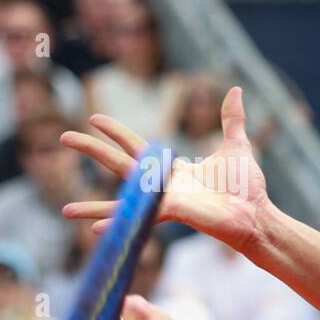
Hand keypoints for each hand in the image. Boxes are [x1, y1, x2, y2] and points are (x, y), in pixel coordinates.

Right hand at [61, 85, 269, 253]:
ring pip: (120, 200)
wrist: (257, 214)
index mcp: (172, 170)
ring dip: (92, 206)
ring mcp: (164, 202)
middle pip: (118, 164)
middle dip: (91, 150)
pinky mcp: (172, 213)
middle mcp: (162, 186)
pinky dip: (118, 224)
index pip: (135, 146)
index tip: (94, 118)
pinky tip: (95, 229)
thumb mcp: (237, 145)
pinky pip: (139, 218)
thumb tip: (235, 90)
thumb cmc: (246, 188)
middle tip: (63, 137)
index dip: (115, 132)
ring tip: (65, 209)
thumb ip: (231, 119)